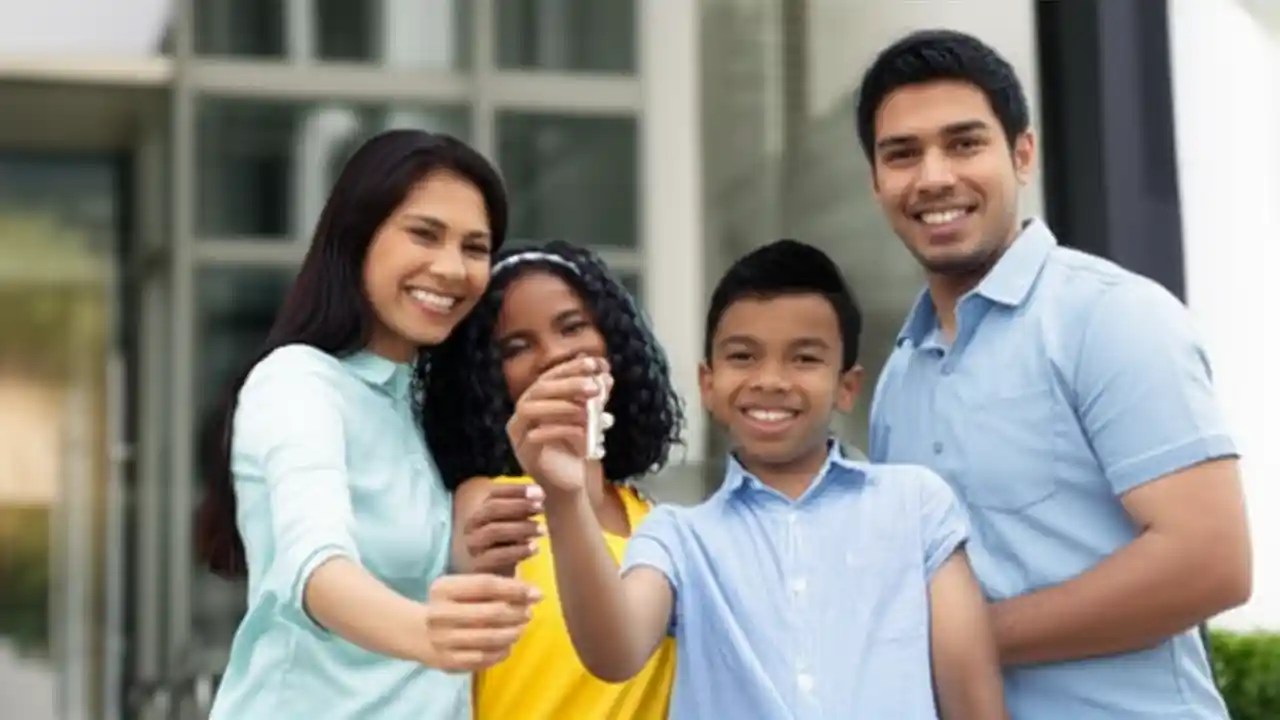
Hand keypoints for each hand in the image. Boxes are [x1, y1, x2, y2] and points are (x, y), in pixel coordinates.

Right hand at [421, 573, 539, 671]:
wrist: (416, 632)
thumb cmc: (450, 604)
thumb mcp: (462, 587)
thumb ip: (493, 587)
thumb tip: (533, 593)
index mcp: (444, 588)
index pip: (486, 585)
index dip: (515, 589)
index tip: (536, 593)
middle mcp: (440, 613)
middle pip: (490, 613)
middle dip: (517, 613)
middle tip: (529, 613)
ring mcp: (443, 640)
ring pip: (490, 638)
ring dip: (513, 633)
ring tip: (520, 628)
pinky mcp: (448, 661)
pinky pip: (484, 658)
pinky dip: (502, 652)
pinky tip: (507, 645)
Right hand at [464, 483, 545, 574]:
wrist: (495, 583)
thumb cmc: (508, 548)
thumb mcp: (515, 526)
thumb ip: (523, 509)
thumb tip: (540, 492)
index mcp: (480, 511)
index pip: (494, 493)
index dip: (516, 491)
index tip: (539, 492)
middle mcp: (471, 526)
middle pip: (492, 509)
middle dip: (519, 505)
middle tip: (541, 508)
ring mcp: (472, 546)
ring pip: (494, 531)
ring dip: (521, 527)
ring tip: (542, 530)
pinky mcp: (477, 567)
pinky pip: (495, 556)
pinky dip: (517, 550)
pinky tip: (535, 548)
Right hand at [506, 356, 610, 494]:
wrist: (572, 483)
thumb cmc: (576, 448)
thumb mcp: (590, 419)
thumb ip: (595, 400)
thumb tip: (606, 377)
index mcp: (537, 399)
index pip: (551, 376)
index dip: (572, 367)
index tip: (596, 364)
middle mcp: (523, 411)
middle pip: (539, 388)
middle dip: (568, 384)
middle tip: (594, 386)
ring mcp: (519, 432)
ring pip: (530, 408)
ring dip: (560, 405)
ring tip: (587, 410)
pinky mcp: (523, 452)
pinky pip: (536, 435)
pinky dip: (560, 430)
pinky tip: (582, 431)